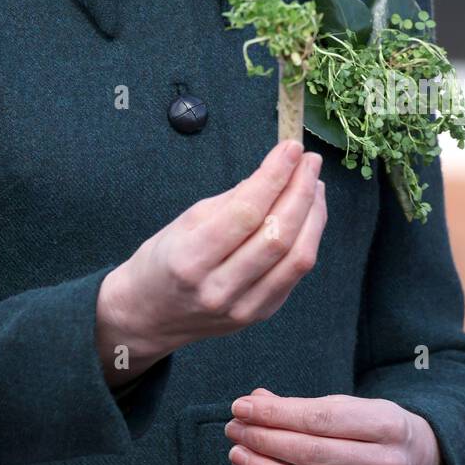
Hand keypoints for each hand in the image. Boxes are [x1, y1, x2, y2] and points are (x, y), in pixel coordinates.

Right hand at [100, 140, 326, 362]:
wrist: (150, 314)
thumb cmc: (163, 260)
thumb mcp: (184, 221)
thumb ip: (231, 201)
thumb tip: (273, 174)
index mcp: (190, 259)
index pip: (245, 212)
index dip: (274, 176)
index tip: (290, 149)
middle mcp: (219, 288)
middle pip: (277, 235)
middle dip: (301, 191)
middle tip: (309, 161)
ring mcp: (243, 308)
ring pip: (296, 258)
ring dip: (313, 215)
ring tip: (315, 185)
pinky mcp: (261, 314)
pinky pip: (295, 275)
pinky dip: (308, 239)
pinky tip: (309, 216)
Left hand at [225, 387, 442, 464]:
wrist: (425, 461)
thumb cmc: (379, 429)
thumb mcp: (354, 406)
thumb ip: (305, 405)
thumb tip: (257, 399)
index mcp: (385, 425)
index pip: (320, 419)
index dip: (276, 413)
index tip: (243, 405)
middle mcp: (384, 463)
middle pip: (312, 453)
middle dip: (264, 439)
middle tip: (234, 427)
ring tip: (239, 452)